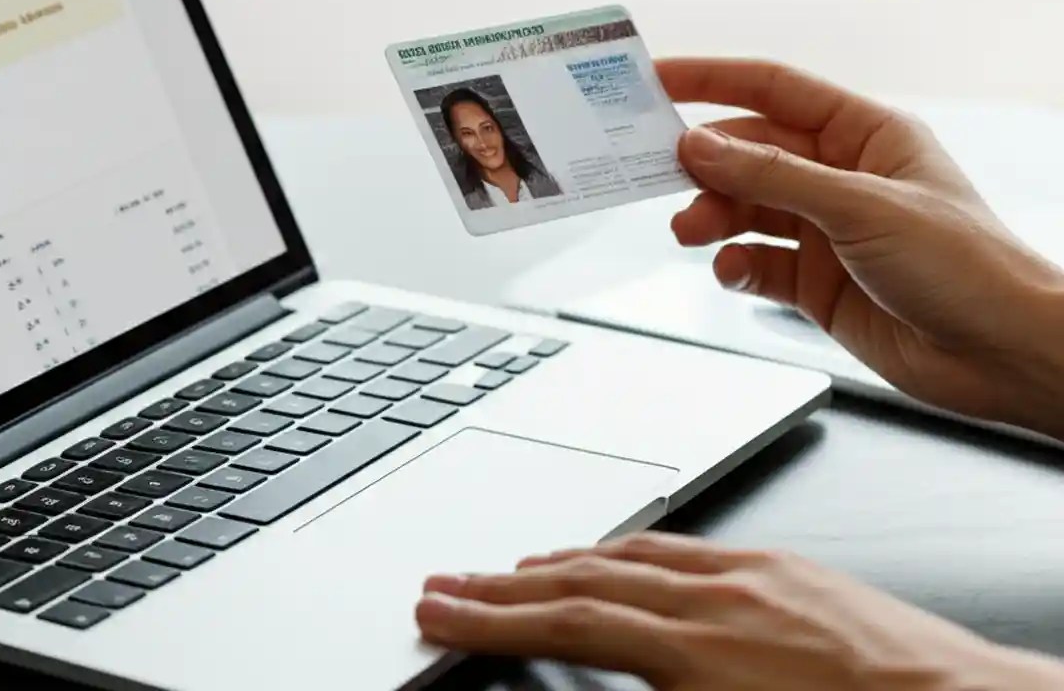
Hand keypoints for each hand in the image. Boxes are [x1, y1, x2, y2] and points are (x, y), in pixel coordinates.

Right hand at [415, 532, 1063, 689]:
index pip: (566, 624)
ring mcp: (750, 573)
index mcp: (697, 654)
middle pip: (581, 580)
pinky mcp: (783, 565)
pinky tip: (614, 552)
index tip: (439, 613)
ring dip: (558, 559)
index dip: (491, 620)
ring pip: (627, 554)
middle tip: (447, 581)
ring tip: (513, 567)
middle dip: (502, 584)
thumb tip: (595, 679)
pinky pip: (682, 546)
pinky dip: (627, 549)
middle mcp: (715, 600)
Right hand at [656, 58, 1063, 439]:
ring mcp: (828, 233)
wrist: (999, 355)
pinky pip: (758, 265)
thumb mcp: (860, 207)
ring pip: (747, 211)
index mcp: (867, 136)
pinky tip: (731, 271)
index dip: (714, 82)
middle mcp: (843, 180)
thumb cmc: (966, 266)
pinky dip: (736, 266)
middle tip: (658, 173)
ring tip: (689, 230)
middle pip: (752, 155)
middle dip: (705, 164)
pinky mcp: (817, 285)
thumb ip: (774, 176)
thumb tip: (702, 146)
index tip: (659, 82)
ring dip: (712, 217)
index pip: (776, 92)